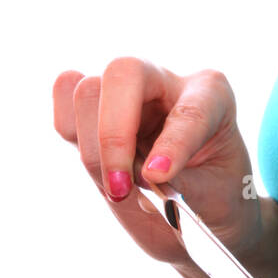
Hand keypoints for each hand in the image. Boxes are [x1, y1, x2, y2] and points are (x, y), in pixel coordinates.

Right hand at [53, 58, 260, 266]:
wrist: (199, 204)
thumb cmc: (212, 195)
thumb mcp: (210, 198)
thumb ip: (176, 186)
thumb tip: (139, 174)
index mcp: (212, 96)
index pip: (190, 110)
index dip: (172, 144)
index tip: (157, 176)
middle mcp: (166, 81)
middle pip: (123, 73)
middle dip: (113, 134)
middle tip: (119, 188)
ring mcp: (127, 90)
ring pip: (86, 90)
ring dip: (92, 146)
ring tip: (118, 188)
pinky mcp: (95, 105)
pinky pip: (65, 99)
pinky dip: (72, 134)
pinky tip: (99, 165)